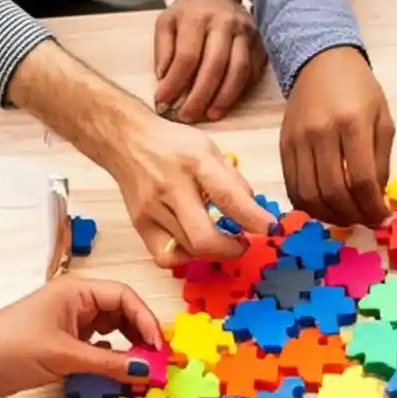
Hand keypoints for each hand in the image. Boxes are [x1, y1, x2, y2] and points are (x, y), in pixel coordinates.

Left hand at [0, 277, 162, 396]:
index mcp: (76, 290)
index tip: (158, 347)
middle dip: (141, 334)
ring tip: (141, 367)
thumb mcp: (63, 355)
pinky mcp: (62, 340)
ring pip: (112, 328)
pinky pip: (98, 344)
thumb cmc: (8, 347)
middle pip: (122, 312)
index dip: (146, 320)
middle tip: (156, 360)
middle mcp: (76, 301)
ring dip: (129, 346)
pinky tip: (117, 368)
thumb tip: (145, 369)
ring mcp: (69, 320)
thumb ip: (108, 362)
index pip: (124, 297)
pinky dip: (112, 355)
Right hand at [109, 113, 274, 266]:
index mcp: (194, 161)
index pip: (227, 196)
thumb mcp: (210, 149)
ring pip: (188, 250)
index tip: (270, 229)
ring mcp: (152, 209)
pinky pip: (166, 256)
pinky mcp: (140, 224)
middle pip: (203, 237)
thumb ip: (233, 180)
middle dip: (230, 248)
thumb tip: (253, 212)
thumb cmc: (173, 145)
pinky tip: (193, 244)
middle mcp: (170, 187)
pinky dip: (185, 257)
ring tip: (221, 240)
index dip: (253, 218)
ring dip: (213, 252)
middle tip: (242, 243)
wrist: (125, 140)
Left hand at [154, 0, 266, 121]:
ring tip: (210, 114)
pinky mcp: (259, 44)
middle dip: (200, 96)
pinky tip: (226, 103)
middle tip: (188, 116)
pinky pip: (253, 73)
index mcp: (197, 17)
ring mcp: (246, 34)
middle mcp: (225, 24)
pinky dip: (240, 92)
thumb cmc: (189, 14)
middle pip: (215, 66)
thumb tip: (164, 81)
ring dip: (224, 98)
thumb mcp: (166, 24)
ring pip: (239, 71)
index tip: (163, 103)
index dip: (175, 84)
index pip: (187, 56)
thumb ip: (163, 51)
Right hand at [281, 46, 393, 225]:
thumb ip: (381, 160)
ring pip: (309, 195)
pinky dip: (309, 206)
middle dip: (353, 215)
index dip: (372, 206)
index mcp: (352, 123)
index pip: (361, 179)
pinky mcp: (283, 146)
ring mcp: (298, 140)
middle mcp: (321, 133)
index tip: (381, 216)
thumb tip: (376, 199)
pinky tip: (325, 207)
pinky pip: (292, 187)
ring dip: (330, 216)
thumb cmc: (359, 90)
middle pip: (333, 192)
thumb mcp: (383, 119)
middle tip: (365, 219)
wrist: (321, 63)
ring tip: (347, 216)